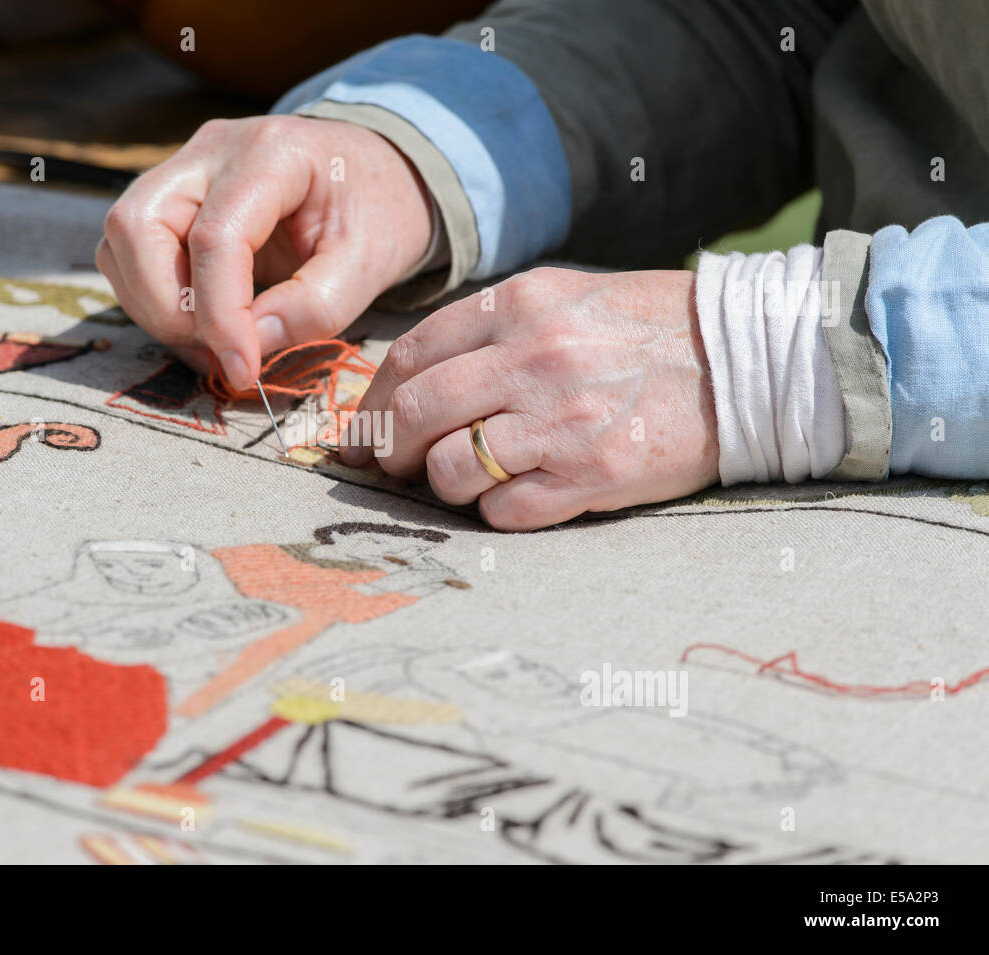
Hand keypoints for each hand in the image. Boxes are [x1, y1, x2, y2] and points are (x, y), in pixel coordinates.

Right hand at [96, 115, 434, 389]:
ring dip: (153, 304)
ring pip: (121, 239)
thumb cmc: (377, 212)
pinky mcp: (171, 196)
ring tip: (212, 337)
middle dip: (164, 306)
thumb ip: (316, 306)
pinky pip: (130, 250)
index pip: (215, 237)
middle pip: (136, 224)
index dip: (220, 315)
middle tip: (217, 349)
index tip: (243, 370)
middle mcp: (211, 150)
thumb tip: (250, 344)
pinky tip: (202, 320)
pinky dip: (153, 297)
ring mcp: (183, 168)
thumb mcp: (369, 264)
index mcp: (271, 153)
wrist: (376, 173)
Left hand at [341, 267, 719, 529]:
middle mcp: (537, 358)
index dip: (375, 402)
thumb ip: (488, 331)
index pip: (413, 355)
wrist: (745, 362)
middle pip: (419, 413)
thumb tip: (411, 382)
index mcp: (523, 304)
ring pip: (452, 470)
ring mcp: (565, 421)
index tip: (363, 429)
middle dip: (389, 448)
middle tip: (389, 464)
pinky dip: (494, 511)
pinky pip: (505, 511)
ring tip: (462, 478)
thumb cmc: (644, 330)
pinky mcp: (594, 476)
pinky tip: (515, 494)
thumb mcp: (563, 299)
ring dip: (442, 484)